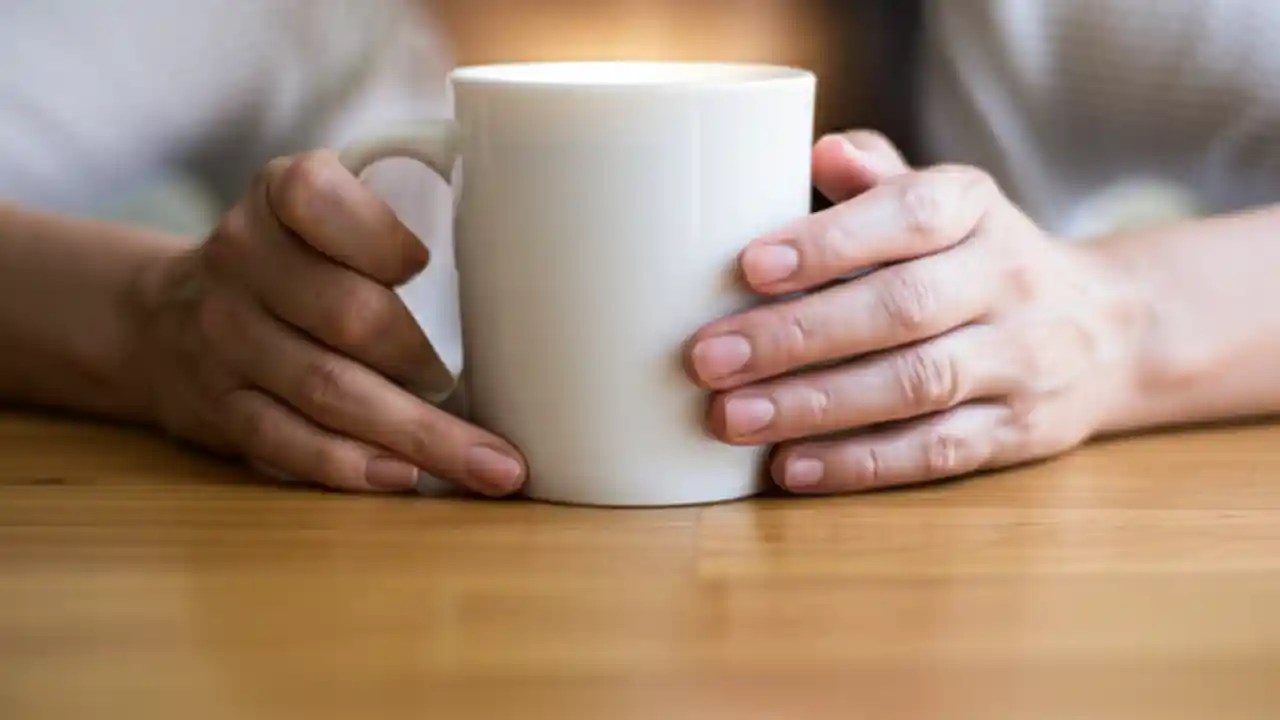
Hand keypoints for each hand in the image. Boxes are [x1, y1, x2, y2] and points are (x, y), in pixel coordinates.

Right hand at [131, 151, 525, 494]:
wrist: (162, 323)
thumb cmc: (289, 262)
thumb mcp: (320, 208)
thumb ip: (400, 205)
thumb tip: (531, 243)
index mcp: (277, 196)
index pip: (316, 197)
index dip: (378, 238)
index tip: (423, 266)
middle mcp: (241, 261)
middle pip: (346, 316)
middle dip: (425, 364)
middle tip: (490, 402)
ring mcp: (225, 339)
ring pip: (327, 390)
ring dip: (418, 435)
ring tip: (490, 468)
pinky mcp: (220, 406)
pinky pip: (286, 442)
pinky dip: (351, 465)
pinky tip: (405, 479)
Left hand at [686, 131, 1140, 493]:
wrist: (1108, 330)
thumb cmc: (978, 258)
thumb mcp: (942, 203)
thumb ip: (877, 181)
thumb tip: (820, 150)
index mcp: (977, 209)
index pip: (910, 214)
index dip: (831, 241)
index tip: (750, 266)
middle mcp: (1009, 280)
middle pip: (901, 308)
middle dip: (797, 336)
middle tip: (709, 358)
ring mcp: (1022, 360)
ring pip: (915, 384)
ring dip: (815, 405)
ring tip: (732, 417)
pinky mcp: (1020, 432)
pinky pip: (935, 451)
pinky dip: (858, 463)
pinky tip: (790, 467)